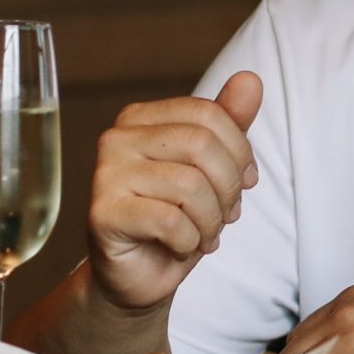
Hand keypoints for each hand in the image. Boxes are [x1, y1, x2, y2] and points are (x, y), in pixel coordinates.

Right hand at [85, 70, 262, 311]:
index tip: (245, 182)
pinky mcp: (103, 215)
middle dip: (228, 188)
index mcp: (141, 118)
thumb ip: (229, 123)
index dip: (239, 152)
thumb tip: (250, 79)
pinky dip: (190, 241)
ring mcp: (105, 175)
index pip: (208, 114)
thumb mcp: (211, 168)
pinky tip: (183, 247)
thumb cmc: (176, 217)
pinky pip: (171, 220)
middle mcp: (117, 139)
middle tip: (226, 215)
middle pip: (201, 145)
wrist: (140, 274)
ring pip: (189, 185)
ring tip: (205, 235)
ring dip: (211, 220)